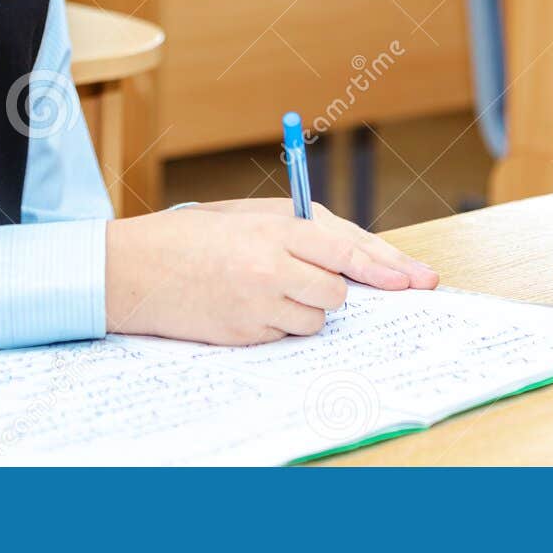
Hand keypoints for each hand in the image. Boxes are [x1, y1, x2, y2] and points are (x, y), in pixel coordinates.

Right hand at [104, 201, 438, 345]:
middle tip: (322, 281)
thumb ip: (302, 230)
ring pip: (316, 319)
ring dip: (305, 309)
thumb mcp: (249, 216)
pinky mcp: (243, 334)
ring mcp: (256, 305)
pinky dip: (277, 324)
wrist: (135, 268)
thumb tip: (357, 257)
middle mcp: (269, 267)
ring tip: (267, 287)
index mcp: (274, 228)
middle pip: (338, 290)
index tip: (417, 280)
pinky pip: (285, 336)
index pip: (345, 247)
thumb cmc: (194, 235)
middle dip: (335, 287)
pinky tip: (247, 305)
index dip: (386, 265)